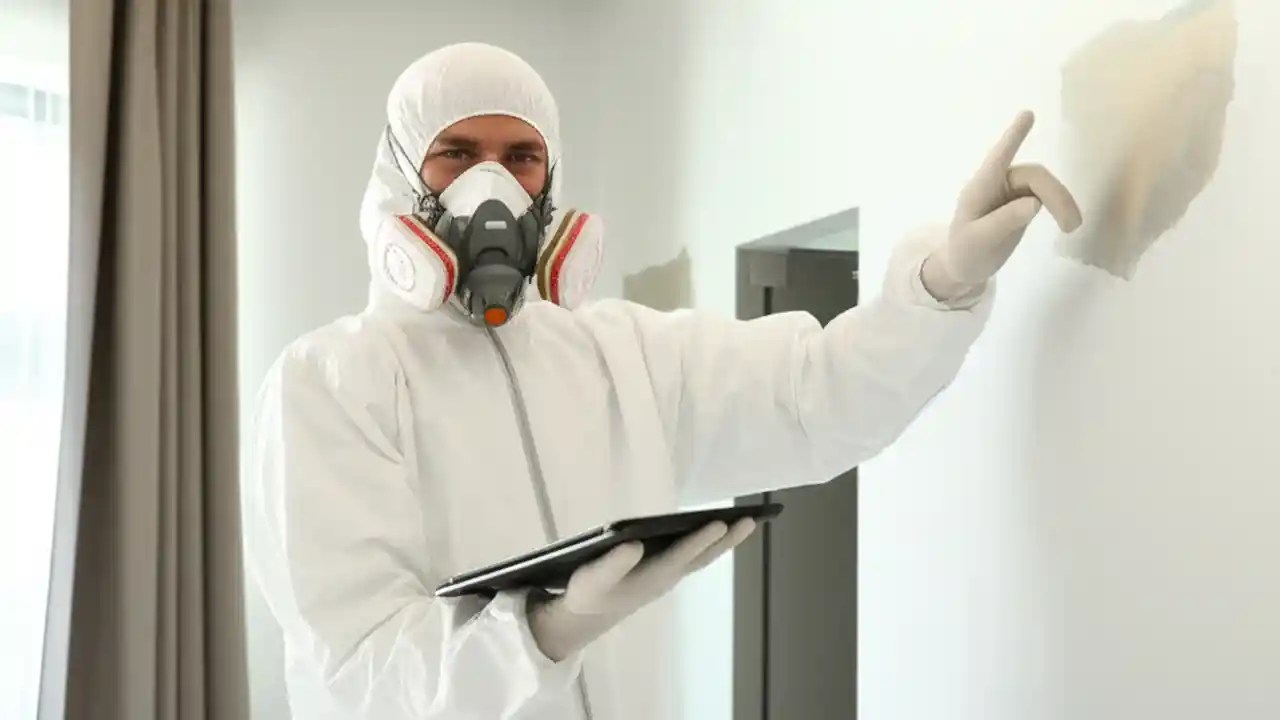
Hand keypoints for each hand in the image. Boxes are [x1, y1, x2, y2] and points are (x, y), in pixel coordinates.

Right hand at [528, 519, 756, 660]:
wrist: (589, 613)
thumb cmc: (589, 591)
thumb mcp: (592, 578)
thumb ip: (612, 563)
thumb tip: (633, 544)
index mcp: (650, 577)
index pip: (681, 555)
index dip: (700, 539)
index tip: (720, 523)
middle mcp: (666, 577)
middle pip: (702, 557)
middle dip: (727, 539)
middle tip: (752, 520)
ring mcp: (669, 576)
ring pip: (702, 557)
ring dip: (725, 541)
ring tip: (747, 522)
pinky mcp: (666, 571)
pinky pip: (695, 555)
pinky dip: (711, 542)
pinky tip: (720, 530)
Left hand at [921, 110, 1083, 301]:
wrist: (965, 268)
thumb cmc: (965, 251)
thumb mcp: (980, 240)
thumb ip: (1004, 221)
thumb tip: (1035, 203)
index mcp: (980, 187)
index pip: (998, 157)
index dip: (1013, 136)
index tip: (1027, 114)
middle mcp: (997, 183)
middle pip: (1034, 176)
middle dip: (1056, 195)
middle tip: (1071, 225)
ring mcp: (1011, 191)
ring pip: (1044, 185)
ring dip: (1061, 202)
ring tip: (1072, 228)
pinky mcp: (1022, 202)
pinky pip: (1047, 196)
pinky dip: (1060, 207)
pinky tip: (1067, 223)